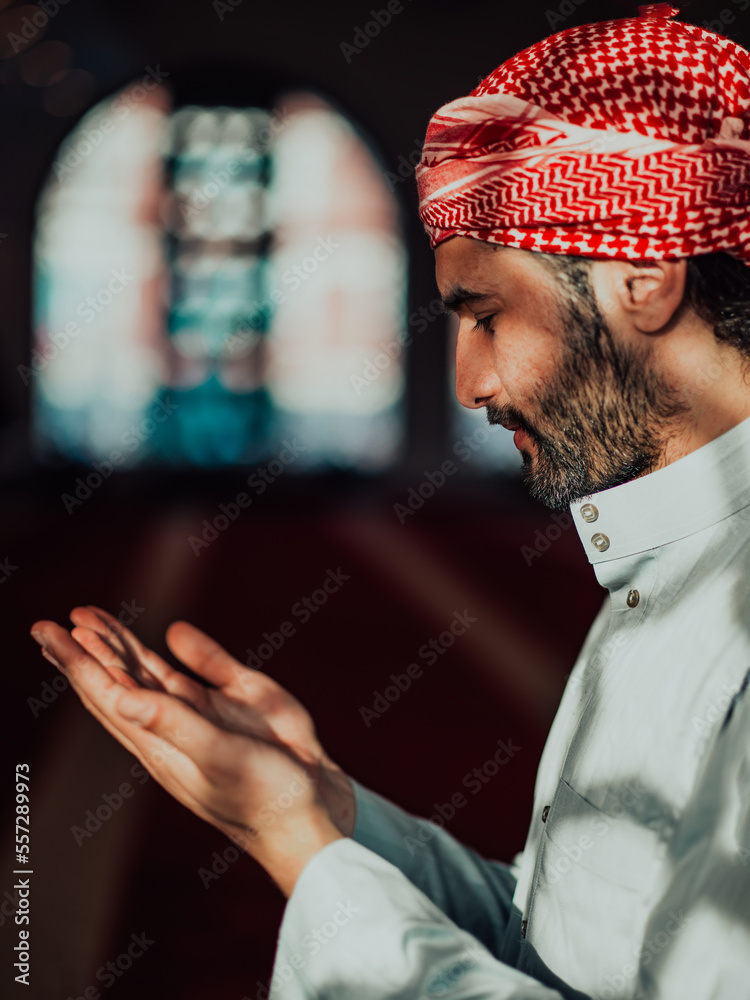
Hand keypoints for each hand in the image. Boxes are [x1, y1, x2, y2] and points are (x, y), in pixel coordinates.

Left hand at [29, 606, 355, 895]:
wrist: (311, 808)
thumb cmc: (263, 793)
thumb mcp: (217, 757)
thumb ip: (174, 723)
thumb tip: (121, 698)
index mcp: (158, 740)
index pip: (105, 692)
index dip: (77, 662)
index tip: (48, 631)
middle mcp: (173, 724)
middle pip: (116, 680)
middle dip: (84, 651)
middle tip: (48, 625)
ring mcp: (203, 714)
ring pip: (149, 673)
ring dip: (118, 646)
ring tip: (89, 619)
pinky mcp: (237, 703)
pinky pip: (201, 669)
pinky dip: (180, 651)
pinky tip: (170, 634)